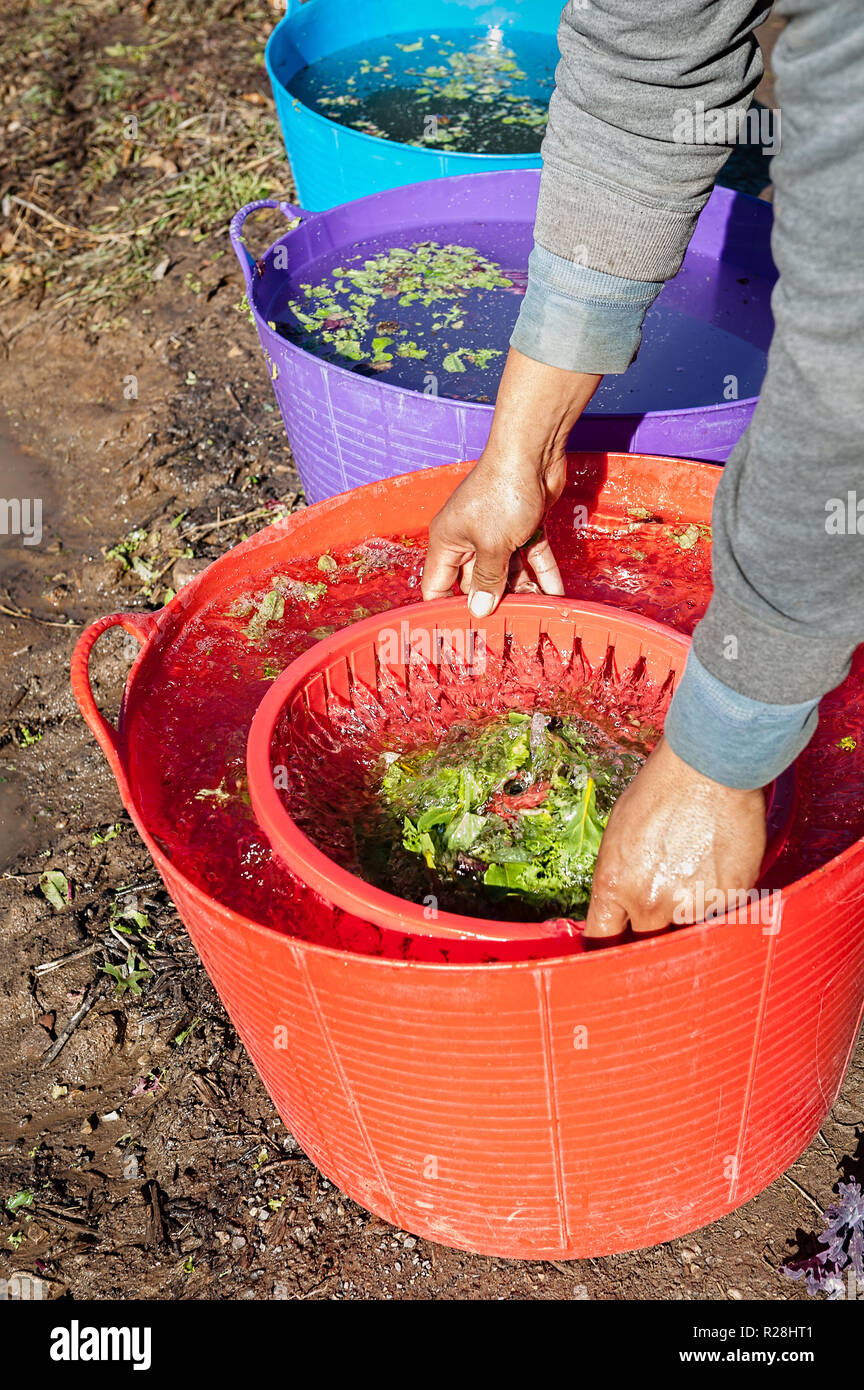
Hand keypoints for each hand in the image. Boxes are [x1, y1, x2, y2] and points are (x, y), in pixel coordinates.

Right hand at [421, 349, 601, 614]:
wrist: (533, 452)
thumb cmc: (501, 493)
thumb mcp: (492, 545)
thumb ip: (487, 580)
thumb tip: (479, 611)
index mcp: (448, 542)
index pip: (437, 586)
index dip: (446, 610)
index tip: (459, 637)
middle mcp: (469, 540)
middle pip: (477, 583)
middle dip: (493, 605)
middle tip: (508, 633)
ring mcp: (497, 533)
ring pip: (507, 573)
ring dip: (523, 593)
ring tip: (537, 619)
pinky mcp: (523, 527)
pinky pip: (531, 557)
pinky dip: (543, 574)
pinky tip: (556, 596)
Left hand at [585, 738, 766, 938]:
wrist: (708, 768)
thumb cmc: (659, 791)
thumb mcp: (618, 835)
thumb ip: (617, 880)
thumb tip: (619, 909)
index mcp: (615, 886)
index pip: (601, 942)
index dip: (608, 948)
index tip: (616, 948)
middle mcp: (650, 903)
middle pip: (645, 945)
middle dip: (651, 932)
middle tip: (662, 907)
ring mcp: (691, 904)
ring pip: (685, 935)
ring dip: (687, 920)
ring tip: (693, 881)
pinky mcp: (729, 898)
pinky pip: (721, 920)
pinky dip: (718, 906)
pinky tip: (716, 873)